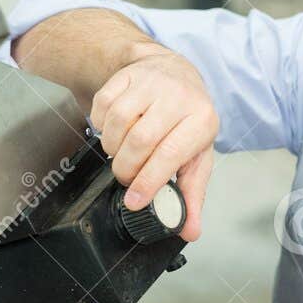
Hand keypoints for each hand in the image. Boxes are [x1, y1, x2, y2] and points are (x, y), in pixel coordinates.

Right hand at [89, 45, 217, 240]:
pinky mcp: (128, 75)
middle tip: (126, 178)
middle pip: (140, 140)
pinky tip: (113, 132)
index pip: (170, 155)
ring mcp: (151, 82)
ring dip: (112, 148)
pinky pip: (103, 104)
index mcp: (201, 120)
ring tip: (121, 154)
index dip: (148, 182)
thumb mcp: (197, 156)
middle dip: (126, 168)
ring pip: (118, 121)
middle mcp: (178, 97)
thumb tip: (189, 229)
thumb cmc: (187, 121)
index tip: (133, 201)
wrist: (177, 73)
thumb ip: (192, 194)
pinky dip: (100, 125)